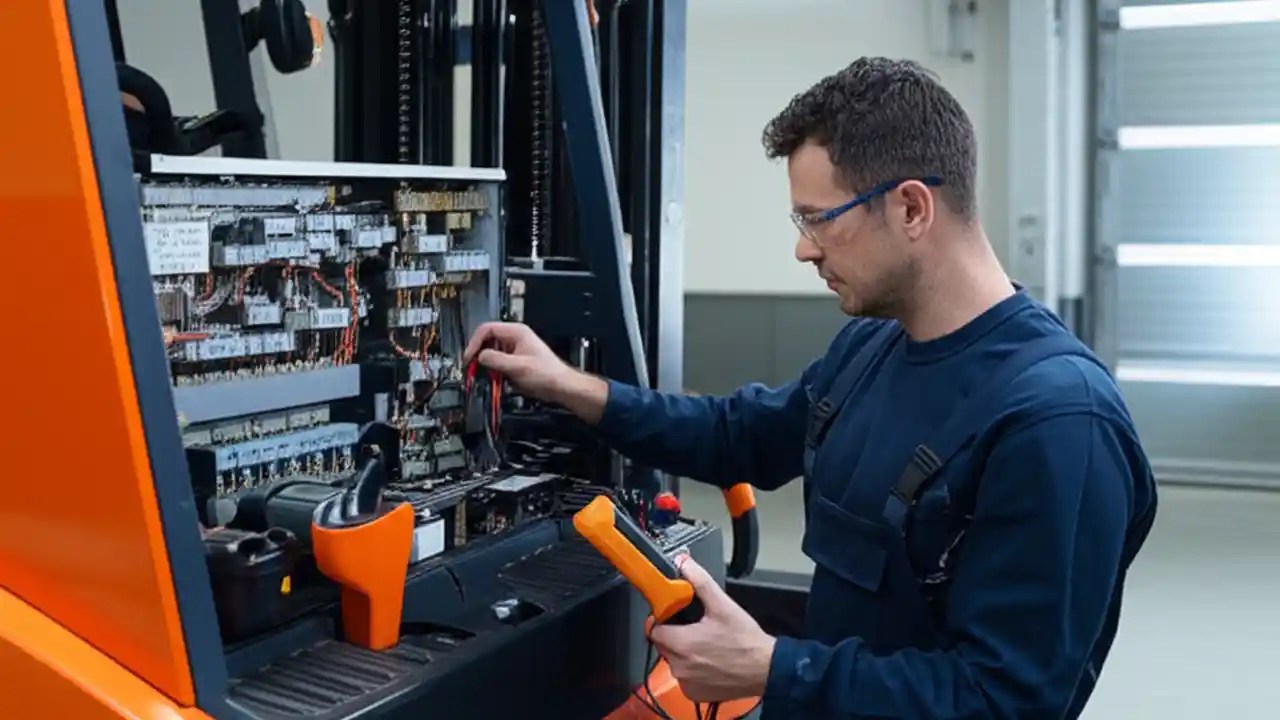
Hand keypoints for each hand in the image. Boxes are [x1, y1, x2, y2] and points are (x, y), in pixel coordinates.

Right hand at [463, 322, 608, 422]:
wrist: (560, 387)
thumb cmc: (547, 374)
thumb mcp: (517, 367)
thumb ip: (495, 360)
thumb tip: (479, 357)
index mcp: (516, 332)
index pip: (486, 329)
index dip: (474, 343)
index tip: (469, 357)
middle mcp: (514, 338)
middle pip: (487, 341)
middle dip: (478, 354)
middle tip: (472, 368)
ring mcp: (515, 349)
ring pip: (491, 352)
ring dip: (486, 364)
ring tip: (484, 375)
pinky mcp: (515, 361)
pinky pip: (498, 362)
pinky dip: (493, 370)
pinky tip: (495, 379)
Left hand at [650, 555, 775, 702]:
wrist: (766, 669)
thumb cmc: (745, 640)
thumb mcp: (722, 605)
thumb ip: (699, 582)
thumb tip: (684, 563)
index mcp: (680, 643)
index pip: (653, 629)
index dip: (662, 619)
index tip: (674, 616)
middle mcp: (678, 666)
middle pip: (664, 645)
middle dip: (676, 635)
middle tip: (697, 629)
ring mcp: (686, 682)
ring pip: (674, 661)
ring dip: (685, 653)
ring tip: (707, 646)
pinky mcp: (695, 694)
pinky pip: (685, 678)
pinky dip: (693, 670)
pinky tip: (710, 662)